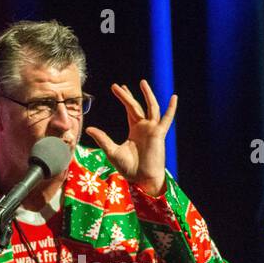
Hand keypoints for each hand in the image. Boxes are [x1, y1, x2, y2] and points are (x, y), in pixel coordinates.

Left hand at [85, 79, 175, 195]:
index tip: (117, 87)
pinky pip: (166, 119)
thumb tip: (89, 128)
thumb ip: (102, 139)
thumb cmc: (128, 168)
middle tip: (118, 85)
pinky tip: (174, 98)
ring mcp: (153, 129)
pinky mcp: (159, 134)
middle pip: (136, 106)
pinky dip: (171, 109)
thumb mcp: (112, 151)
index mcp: (135, 130)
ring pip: (151, 108)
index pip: (130, 110)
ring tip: (142, 83)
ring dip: (148, 95)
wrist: (141, 179)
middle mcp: (144, 127)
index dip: (124, 98)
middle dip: (128, 96)